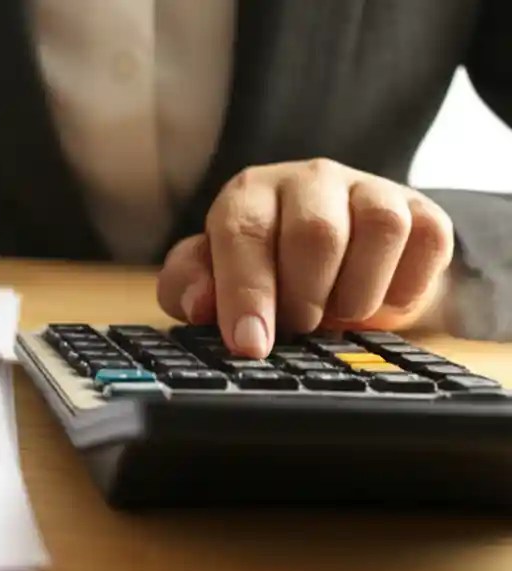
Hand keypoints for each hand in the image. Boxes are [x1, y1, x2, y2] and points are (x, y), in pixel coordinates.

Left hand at [157, 158, 453, 357]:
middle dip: (304, 298)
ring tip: (337, 314)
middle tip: (298, 327)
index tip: (250, 343)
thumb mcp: (212, 282)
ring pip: (379, 229)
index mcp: (249, 194)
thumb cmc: (264, 276)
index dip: (247, 292)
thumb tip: (198, 303)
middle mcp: (309, 179)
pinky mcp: (422, 211)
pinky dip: (405, 286)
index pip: (244, 232)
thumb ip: (190, 287)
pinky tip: (379, 299)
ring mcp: (370, 189)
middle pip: (316, 233)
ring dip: (357, 294)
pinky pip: (427, 241)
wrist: (337, 270)